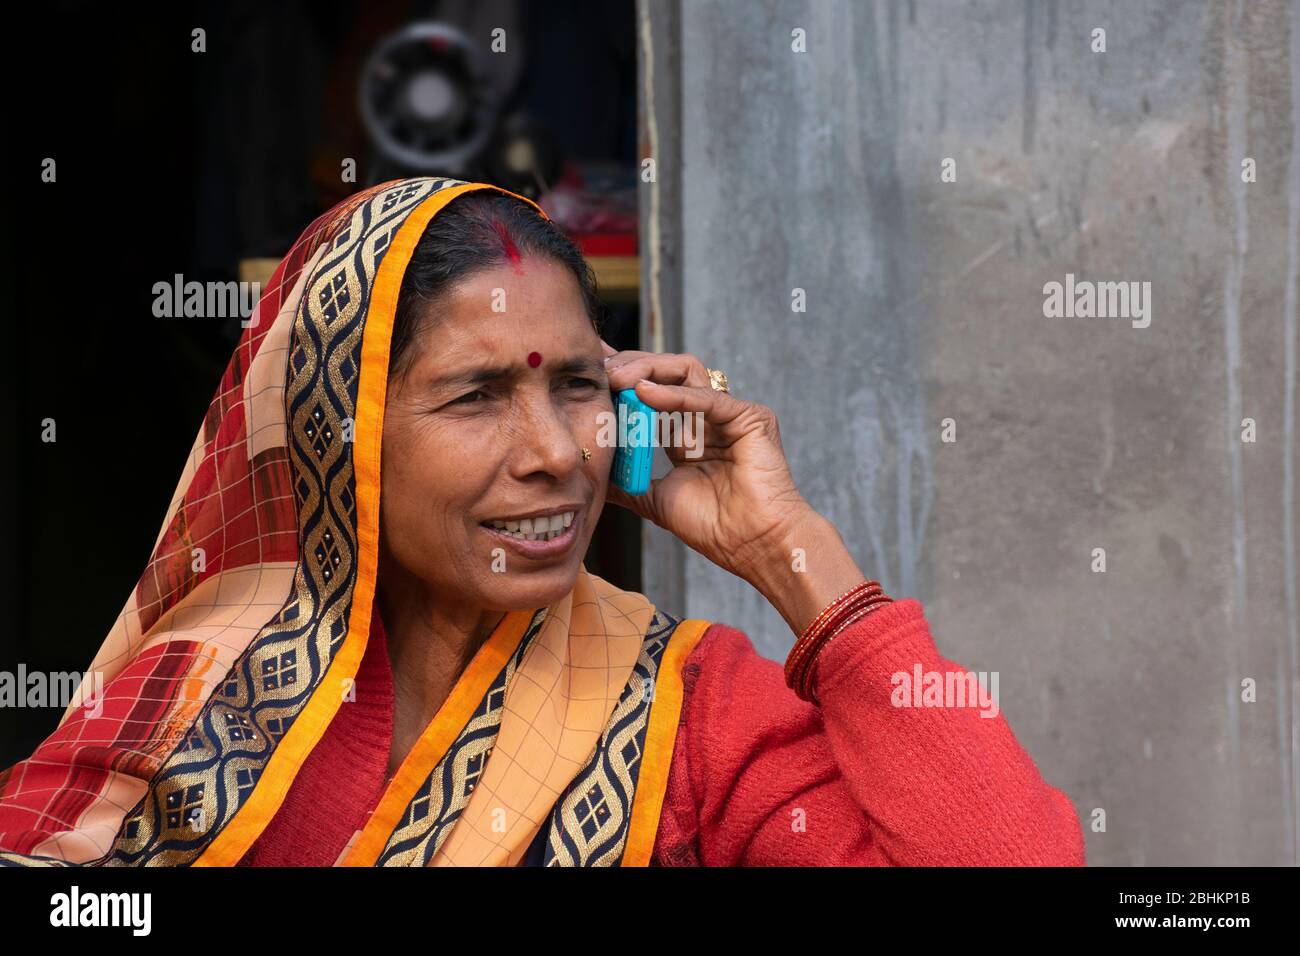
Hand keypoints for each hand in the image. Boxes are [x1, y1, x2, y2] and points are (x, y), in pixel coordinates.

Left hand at [600, 340, 819, 584]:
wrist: (753, 547)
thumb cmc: (715, 528)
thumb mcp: (654, 499)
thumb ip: (625, 481)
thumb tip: (590, 470)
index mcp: (687, 435)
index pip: (650, 392)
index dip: (620, 379)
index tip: (588, 373)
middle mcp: (708, 419)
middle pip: (666, 373)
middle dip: (629, 366)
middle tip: (598, 369)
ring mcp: (730, 415)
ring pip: (686, 372)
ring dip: (647, 371)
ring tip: (616, 380)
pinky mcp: (751, 417)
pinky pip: (707, 398)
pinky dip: (673, 395)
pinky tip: (643, 393)